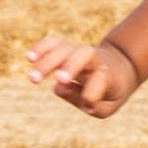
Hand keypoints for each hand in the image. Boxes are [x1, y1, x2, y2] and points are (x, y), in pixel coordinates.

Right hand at [24, 35, 139, 117]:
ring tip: (32, 78)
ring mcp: (78, 53)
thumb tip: (59, 88)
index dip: (92, 93)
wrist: (118, 68)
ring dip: (47, 61)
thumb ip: (89, 102)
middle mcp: (93, 61)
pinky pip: (53, 43)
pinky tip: (28, 57)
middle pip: (82, 55)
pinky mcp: (66, 49)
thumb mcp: (108, 105)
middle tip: (58, 80)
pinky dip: (41, 47)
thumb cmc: (110, 92)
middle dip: (70, 66)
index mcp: (109, 76)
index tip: (88, 105)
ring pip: (64, 48)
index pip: (101, 81)